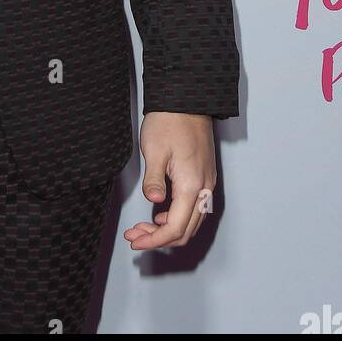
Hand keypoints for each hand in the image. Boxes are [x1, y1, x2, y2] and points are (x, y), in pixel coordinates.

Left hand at [123, 111, 215, 250]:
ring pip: (192, 221)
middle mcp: (203, 188)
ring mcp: (206, 183)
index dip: (154, 240)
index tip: (136, 241)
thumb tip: (153, 202)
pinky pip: (194, 208)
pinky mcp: (204, 177)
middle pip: (186, 230)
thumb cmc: (169, 121)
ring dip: (168, 229)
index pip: (175, 228)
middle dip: (159, 238)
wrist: (186, 100)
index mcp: (191, 185)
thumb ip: (154, 180)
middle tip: (135, 235)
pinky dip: (177, 217)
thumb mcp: (154, 150)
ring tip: (143, 226)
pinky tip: (160, 213)